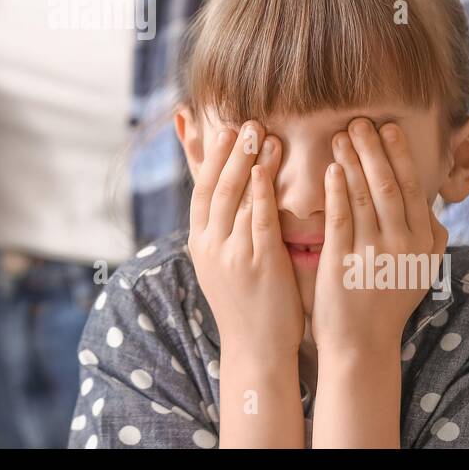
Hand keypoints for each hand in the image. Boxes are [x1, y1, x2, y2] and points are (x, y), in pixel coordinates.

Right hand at [187, 121, 303, 364]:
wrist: (256, 348)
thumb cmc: (246, 302)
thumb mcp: (223, 260)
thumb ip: (225, 225)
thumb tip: (226, 190)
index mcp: (199, 242)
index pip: (200, 189)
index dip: (210, 156)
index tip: (221, 126)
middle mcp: (209, 244)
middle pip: (216, 186)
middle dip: (231, 150)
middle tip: (245, 121)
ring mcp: (231, 253)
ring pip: (237, 197)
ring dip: (250, 161)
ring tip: (264, 133)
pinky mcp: (258, 263)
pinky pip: (259, 217)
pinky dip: (262, 189)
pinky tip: (269, 167)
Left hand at [313, 117, 448, 357]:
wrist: (361, 345)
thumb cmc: (387, 303)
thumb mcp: (421, 272)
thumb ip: (431, 240)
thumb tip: (434, 209)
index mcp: (422, 244)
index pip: (414, 190)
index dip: (401, 156)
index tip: (390, 127)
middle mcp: (402, 246)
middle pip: (390, 186)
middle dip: (375, 150)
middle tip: (361, 121)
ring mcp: (372, 255)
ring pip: (364, 197)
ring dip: (352, 162)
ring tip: (340, 135)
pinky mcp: (343, 263)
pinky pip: (340, 218)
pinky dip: (336, 191)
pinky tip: (330, 169)